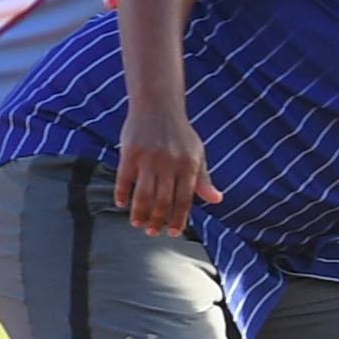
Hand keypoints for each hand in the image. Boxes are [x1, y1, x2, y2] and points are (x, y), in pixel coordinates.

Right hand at [114, 102, 220, 236]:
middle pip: (163, 201)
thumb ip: (203, 179)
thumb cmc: (179, 134)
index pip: (185, 199)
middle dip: (158, 220)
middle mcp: (170, 162)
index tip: (173, 233)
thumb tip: (217, 200)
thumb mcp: (197, 154)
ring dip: (139, 213)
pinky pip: (124, 179)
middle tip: (152, 232)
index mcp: (189, 164)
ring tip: (137, 223)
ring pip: (143, 194)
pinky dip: (122, 194)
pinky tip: (122, 204)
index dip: (179, 219)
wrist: (158, 105)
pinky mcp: (130, 152)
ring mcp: (149, 157)